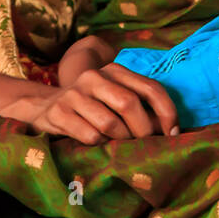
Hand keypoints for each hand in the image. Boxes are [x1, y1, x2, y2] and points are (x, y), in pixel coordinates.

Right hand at [7, 63, 179, 144]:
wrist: (45, 107)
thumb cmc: (92, 107)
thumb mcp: (116, 99)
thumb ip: (141, 107)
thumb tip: (171, 129)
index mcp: (114, 70)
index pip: (150, 87)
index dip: (167, 112)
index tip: (173, 133)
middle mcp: (94, 77)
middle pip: (129, 104)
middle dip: (143, 130)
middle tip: (146, 147)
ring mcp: (74, 94)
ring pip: (109, 123)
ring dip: (120, 140)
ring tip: (119, 145)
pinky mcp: (59, 112)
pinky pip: (90, 135)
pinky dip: (100, 145)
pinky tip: (98, 144)